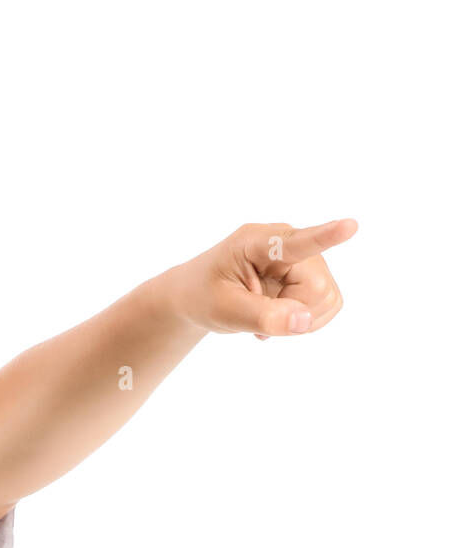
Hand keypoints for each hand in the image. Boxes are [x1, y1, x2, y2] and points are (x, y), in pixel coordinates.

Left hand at [167, 219, 356, 340]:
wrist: (197, 295)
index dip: (326, 236)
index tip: (351, 226)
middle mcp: (288, 242)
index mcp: (257, 242)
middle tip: (257, 314)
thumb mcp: (224, 310)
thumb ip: (262, 316)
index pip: (296, 242)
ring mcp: (303, 257)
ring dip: (297, 317)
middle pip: (318, 288)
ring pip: (326, 299)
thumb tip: (304, 321)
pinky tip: (277, 314)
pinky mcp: (310, 274)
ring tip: (265, 313)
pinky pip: (327, 305)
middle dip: (292, 311)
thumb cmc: (204, 296)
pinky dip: (303, 320)